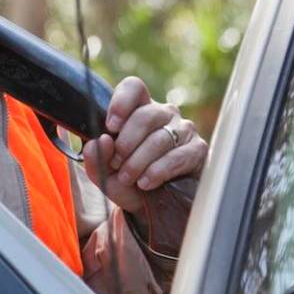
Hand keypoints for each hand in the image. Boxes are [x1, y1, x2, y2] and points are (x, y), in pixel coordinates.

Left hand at [81, 77, 205, 213]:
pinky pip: (177, 156)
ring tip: (128, 178)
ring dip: (139, 162)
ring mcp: (183, 129)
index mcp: (139, 109)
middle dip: (126, 143)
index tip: (110, 127)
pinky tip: (146, 183)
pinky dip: (157, 171)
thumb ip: (96, 157)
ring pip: (159, 138)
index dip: (121, 102)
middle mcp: (163, 114)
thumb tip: (100, 141)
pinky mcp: (197, 150)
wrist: (151, 207)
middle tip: (116, 163)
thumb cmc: (127, 180)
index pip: (134, 87)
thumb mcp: (104, 172)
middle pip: (145, 115)